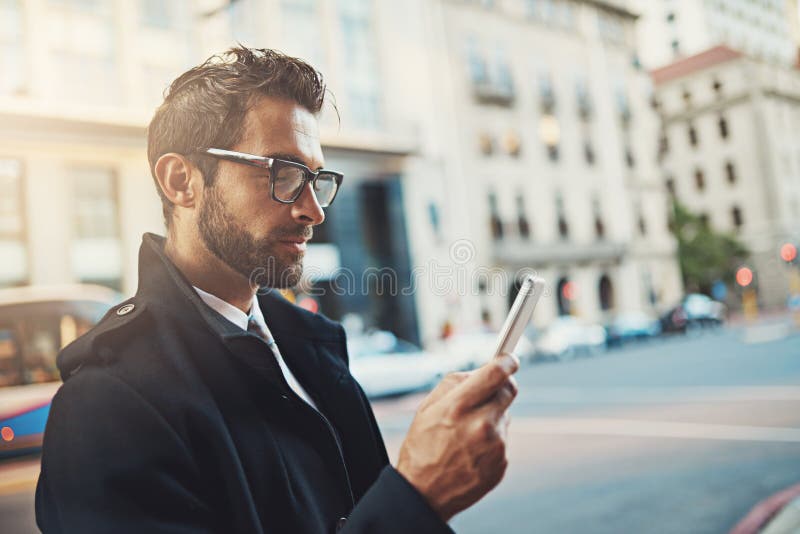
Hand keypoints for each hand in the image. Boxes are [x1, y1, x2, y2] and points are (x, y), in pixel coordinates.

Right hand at [396, 353, 518, 521]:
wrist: (424, 494)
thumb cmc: (422, 448)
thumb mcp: (427, 408)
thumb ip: (455, 383)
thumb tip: (480, 371)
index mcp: (459, 406)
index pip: (496, 373)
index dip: (507, 361)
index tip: (510, 358)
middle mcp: (481, 424)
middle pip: (509, 390)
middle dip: (501, 386)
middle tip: (489, 391)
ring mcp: (495, 445)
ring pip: (504, 415)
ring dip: (492, 416)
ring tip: (468, 433)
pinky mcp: (502, 462)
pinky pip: (503, 438)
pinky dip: (492, 439)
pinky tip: (472, 450)